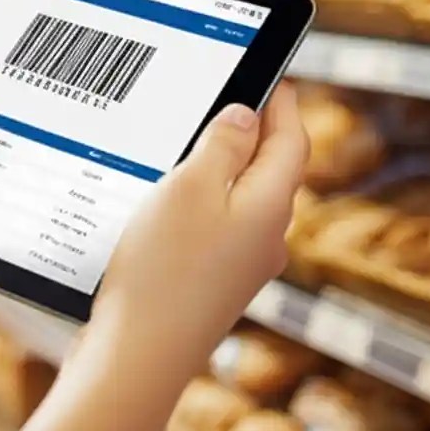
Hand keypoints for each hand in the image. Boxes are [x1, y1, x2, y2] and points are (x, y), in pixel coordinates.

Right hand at [14, 85, 307, 430]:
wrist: (137, 358)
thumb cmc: (163, 272)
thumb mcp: (190, 188)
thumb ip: (223, 146)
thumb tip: (247, 116)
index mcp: (270, 206)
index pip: (292, 139)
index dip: (282, 101)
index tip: (270, 72)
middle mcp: (266, 238)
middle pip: (270, 170)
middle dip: (250, 132)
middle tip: (223, 97)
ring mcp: (240, 266)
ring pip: (240, 201)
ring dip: (219, 169)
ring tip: (185, 143)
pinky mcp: (211, 285)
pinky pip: (215, 230)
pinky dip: (199, 204)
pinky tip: (164, 202)